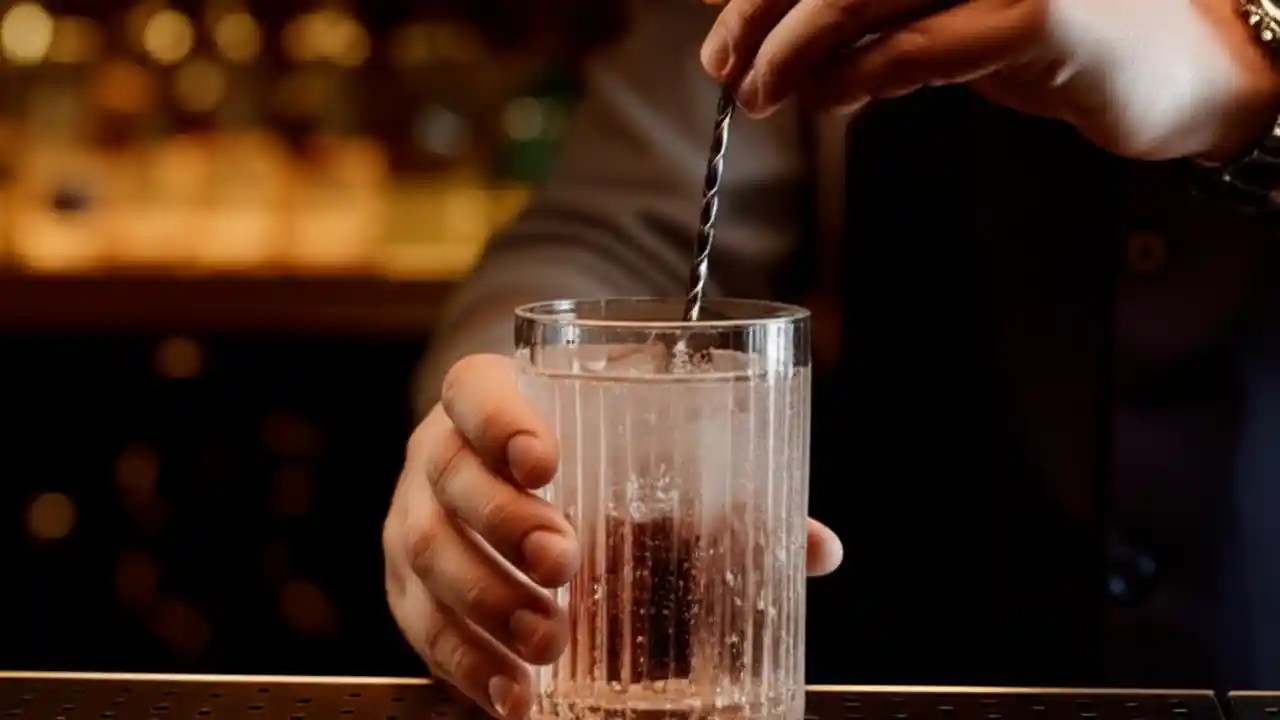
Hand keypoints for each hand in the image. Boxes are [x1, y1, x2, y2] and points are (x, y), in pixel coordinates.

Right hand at [383, 354, 844, 718]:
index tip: (546, 459)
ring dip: (484, 604)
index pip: (474, 390)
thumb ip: (718, 488)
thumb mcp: (634, 446)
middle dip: (503, 523)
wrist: (499, 465)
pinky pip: (418, 624)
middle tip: (566, 563)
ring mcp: (411, 516)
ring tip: (547, 643)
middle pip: (448, 477)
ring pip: (425, 554)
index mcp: (487, 397)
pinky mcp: (406, 585)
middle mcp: (438, 451)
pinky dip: (463, 662)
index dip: (499, 419)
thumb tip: (818, 549)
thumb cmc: (584, 452)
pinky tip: (512, 694)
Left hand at [701, 0, 1279, 161]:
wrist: (1185, 65)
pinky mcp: (1040, 19)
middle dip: (759, 15)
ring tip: (760, 91)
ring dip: (794, 50)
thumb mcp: (954, 12)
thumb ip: (875, 15)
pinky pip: (921, 46)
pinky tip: (828, 98)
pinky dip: (861, 74)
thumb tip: (771, 33)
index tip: (724, 28)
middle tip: (724, 66)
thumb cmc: (1063, 34)